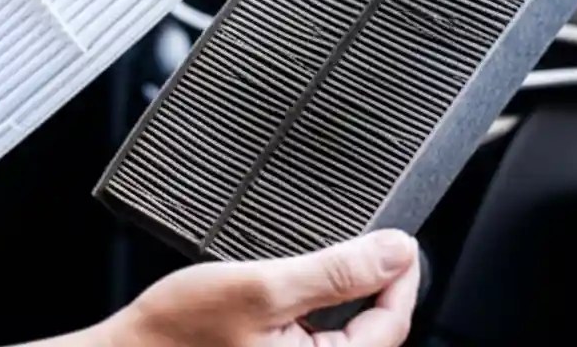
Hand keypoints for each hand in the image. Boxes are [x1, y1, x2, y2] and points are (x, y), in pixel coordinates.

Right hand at [100, 230, 419, 345]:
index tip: (398, 240)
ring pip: (343, 333)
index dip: (400, 275)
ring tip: (309, 268)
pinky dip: (310, 311)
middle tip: (352, 244)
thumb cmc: (176, 334)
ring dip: (336, 296)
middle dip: (364, 285)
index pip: (393, 324)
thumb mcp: (263, 287)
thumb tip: (397, 251)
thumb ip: (336, 270)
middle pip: (372, 330)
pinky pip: (313, 340)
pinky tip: (286, 293)